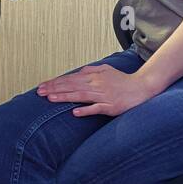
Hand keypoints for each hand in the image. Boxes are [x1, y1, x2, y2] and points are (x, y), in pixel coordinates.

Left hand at [36, 64, 159, 116]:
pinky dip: (86, 110)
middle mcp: (97, 84)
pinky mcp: (111, 106)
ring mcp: (104, 96)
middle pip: (72, 86)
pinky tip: (75, 113)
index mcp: (94, 76)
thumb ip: (91, 70)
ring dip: (65, 97)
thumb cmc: (123, 80)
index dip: (55, 82)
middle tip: (39, 92)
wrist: (142, 87)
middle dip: (55, 89)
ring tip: (51, 99)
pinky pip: (97, 108)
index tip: (42, 86)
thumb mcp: (106, 70)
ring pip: (81, 95)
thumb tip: (78, 72)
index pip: (70, 79)